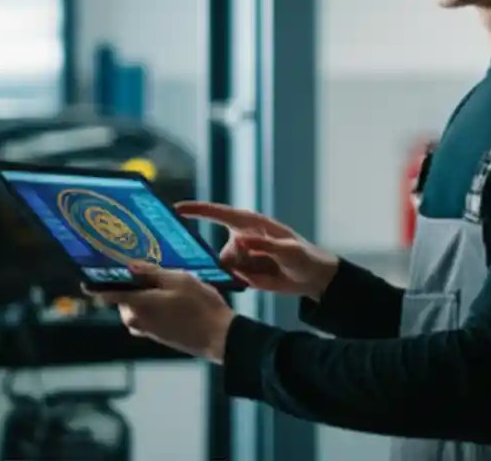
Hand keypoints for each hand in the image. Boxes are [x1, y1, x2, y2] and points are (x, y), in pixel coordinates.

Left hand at [87, 263, 234, 362]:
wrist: (219, 337)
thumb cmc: (200, 306)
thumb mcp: (178, 280)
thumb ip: (151, 272)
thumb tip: (129, 265)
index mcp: (135, 305)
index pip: (104, 292)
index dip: (96, 280)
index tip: (91, 269)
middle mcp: (134, 319)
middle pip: (125, 293)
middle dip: (136, 282)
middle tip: (158, 269)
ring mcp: (144, 328)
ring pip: (138, 302)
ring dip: (149, 292)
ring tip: (173, 283)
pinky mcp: (154, 334)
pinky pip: (147, 312)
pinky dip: (155, 303)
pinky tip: (176, 297)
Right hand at [176, 201, 338, 301]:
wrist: (313, 278)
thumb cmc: (305, 257)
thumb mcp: (290, 251)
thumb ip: (266, 245)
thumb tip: (240, 241)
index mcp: (252, 224)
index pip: (219, 214)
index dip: (198, 210)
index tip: (176, 209)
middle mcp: (243, 237)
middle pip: (223, 253)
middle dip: (237, 264)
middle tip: (260, 267)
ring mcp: (243, 255)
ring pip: (226, 268)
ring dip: (243, 275)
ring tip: (268, 273)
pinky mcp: (244, 271)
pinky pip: (233, 278)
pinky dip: (245, 281)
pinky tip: (264, 278)